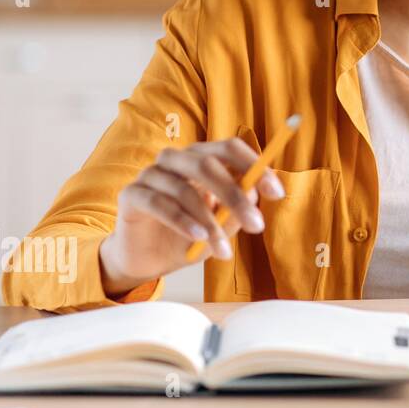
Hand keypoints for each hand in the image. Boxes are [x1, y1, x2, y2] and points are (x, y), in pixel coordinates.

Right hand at [98, 139, 285, 296]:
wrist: (150, 259)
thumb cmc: (192, 235)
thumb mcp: (223, 225)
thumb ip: (238, 207)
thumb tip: (255, 189)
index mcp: (202, 157)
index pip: (230, 148)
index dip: (255, 166)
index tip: (277, 193)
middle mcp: (176, 159)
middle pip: (207, 164)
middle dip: (236, 197)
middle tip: (256, 225)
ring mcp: (151, 173)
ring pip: (185, 189)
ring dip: (210, 222)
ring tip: (224, 251)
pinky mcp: (131, 194)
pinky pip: (160, 204)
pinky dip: (183, 222)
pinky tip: (199, 238)